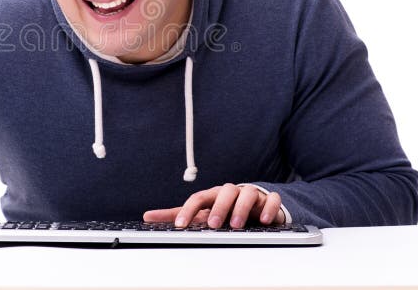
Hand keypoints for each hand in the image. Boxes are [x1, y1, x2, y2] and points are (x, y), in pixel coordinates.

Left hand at [143, 183, 284, 228]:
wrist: (254, 206)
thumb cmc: (223, 209)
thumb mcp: (200, 212)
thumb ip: (176, 214)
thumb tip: (147, 216)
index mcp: (213, 195)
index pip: (199, 198)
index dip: (188, 209)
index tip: (180, 225)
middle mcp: (231, 192)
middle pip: (224, 192)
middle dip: (218, 208)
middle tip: (213, 225)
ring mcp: (251, 195)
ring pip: (247, 193)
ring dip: (241, 208)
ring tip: (236, 225)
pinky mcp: (269, 200)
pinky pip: (271, 200)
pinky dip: (268, 208)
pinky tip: (263, 220)